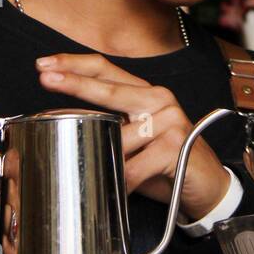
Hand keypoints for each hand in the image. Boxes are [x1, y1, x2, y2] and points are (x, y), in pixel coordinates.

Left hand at [34, 53, 230, 222]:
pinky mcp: (176, 143)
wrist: (208, 188)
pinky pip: (134, 166)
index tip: (45, 64)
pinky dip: (123, 181)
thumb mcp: (131, 144)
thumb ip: (107, 131)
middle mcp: (157, 99)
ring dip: (104, 158)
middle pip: (108, 87)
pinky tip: (121, 189)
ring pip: (118, 136)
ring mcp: (168, 119)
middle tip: (45, 77)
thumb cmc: (164, 166)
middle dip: (74, 83)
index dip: (74, 65)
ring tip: (102, 173)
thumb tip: (63, 127)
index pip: (106, 70)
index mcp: (144, 94)